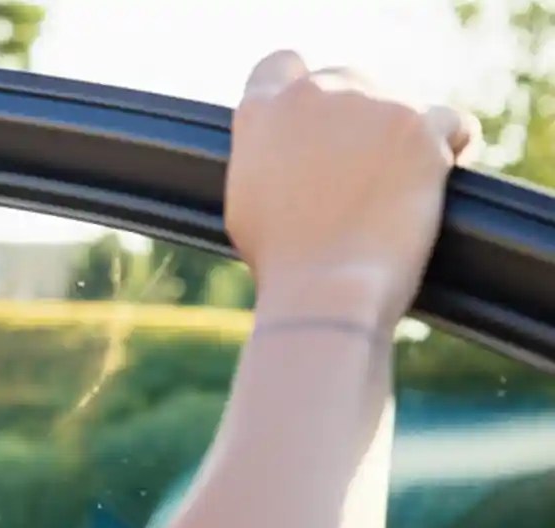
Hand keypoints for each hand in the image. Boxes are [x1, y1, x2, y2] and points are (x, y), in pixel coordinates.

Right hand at [225, 50, 478, 329]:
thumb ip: (265, 155)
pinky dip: (450, 146)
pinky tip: (436, 177)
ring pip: (399, 103)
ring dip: (401, 138)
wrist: (325, 289)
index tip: (319, 126)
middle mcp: (310, 96)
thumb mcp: (247, 200)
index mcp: (260, 113)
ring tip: (395, 191)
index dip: (303, 94)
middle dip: (357, 118)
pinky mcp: (415, 125)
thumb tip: (287, 148)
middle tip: (361, 169)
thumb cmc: (284, 263)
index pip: (280, 67)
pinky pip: (452, 122)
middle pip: (346, 79)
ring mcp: (366, 106)